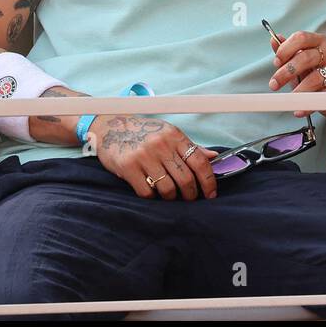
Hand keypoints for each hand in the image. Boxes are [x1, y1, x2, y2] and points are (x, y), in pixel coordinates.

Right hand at [91, 114, 218, 200]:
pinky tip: (153, 191)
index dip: (209, 181)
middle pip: (186, 179)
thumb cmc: (144, 133)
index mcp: (174, 135)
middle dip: (191, 194)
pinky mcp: (128, 167)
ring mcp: (144, 156)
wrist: (111, 128)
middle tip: (190, 198)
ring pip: (168, 188)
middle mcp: (161, 144)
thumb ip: (190, 147)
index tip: (211, 193)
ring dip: (172, 197)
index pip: (199, 161)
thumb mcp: (168, 134)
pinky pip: (147, 192)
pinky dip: (153, 197)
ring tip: (171, 195)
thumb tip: (214, 157)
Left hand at [269, 30, 325, 118]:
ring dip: (298, 91)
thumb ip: (288, 51)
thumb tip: (274, 40)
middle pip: (305, 58)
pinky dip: (310, 104)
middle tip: (274, 85)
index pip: (301, 38)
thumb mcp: (302, 61)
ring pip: (315, 78)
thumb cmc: (319, 72)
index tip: (276, 63)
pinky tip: (301, 109)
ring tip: (290, 100)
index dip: (285, 50)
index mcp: (318, 41)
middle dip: (286, 73)